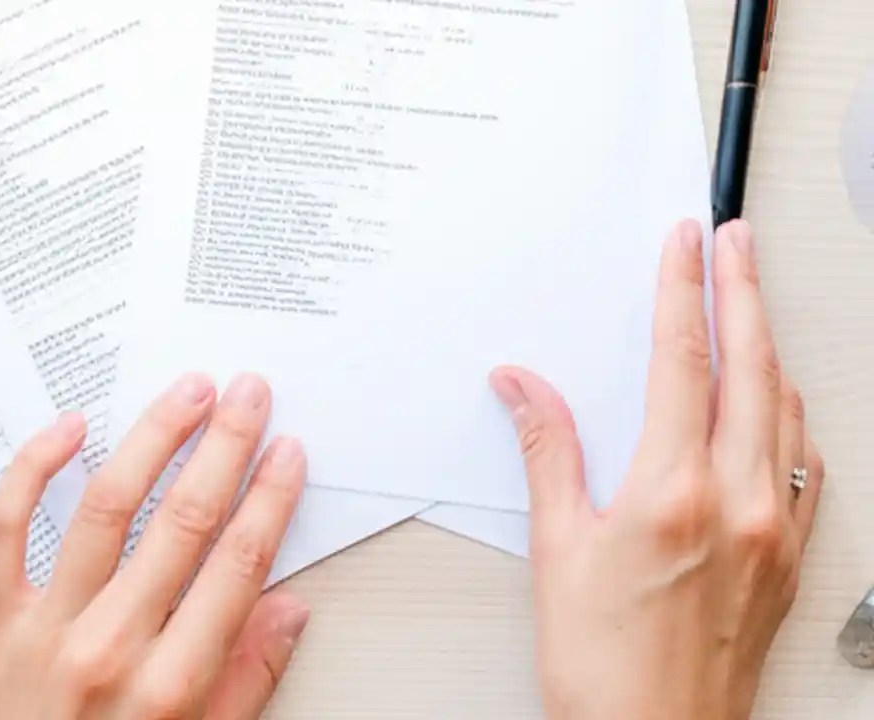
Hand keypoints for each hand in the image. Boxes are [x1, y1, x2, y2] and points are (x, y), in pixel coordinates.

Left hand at [0, 374, 309, 719]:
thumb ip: (247, 681)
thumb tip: (290, 607)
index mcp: (172, 685)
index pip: (238, 565)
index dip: (270, 498)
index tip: (287, 451)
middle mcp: (111, 647)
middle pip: (183, 522)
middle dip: (225, 447)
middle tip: (248, 394)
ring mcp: (44, 628)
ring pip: (105, 508)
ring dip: (152, 439)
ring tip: (185, 394)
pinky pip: (3, 526)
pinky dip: (32, 468)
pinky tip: (70, 428)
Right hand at [493, 220, 823, 719]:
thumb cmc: (602, 664)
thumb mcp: (558, 551)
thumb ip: (548, 453)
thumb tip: (522, 386)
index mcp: (673, 491)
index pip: (684, 361)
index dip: (683, 291)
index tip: (685, 245)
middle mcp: (739, 501)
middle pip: (752, 367)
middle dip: (745, 291)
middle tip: (737, 242)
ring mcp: (776, 528)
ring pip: (785, 409)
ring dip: (771, 347)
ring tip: (756, 304)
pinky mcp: (791, 557)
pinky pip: (804, 462)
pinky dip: (790, 415)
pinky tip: (776, 405)